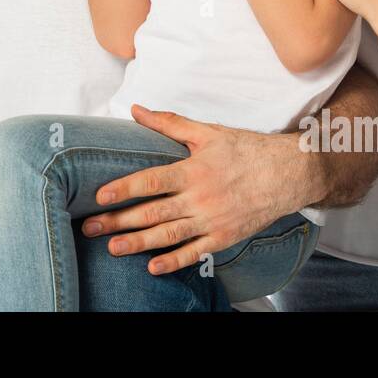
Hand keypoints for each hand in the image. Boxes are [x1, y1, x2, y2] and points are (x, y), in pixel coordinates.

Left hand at [79, 104, 316, 274]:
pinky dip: (173, 261)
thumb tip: (138, 110)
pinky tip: (152, 267)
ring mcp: (213, 220)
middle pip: (152, 212)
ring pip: (168, 235)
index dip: (123, 189)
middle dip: (118, 221)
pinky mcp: (224, 237)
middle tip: (89, 227)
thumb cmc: (246, 150)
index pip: (151, 181)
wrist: (288, 173)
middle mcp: (201, 197)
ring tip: (111, 248)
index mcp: (194, 169)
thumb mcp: (208, 132)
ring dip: (137, 243)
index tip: (100, 196)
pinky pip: (195, 252)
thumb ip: (170, 123)